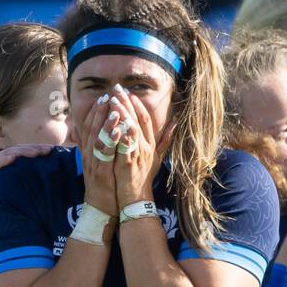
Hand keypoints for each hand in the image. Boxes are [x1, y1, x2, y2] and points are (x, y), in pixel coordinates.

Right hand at [0, 143, 54, 218]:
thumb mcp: (16, 190)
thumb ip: (27, 185)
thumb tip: (49, 187)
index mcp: (7, 165)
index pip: (22, 152)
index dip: (36, 149)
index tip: (52, 150)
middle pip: (17, 150)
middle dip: (33, 148)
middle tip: (48, 150)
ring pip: (6, 155)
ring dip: (22, 152)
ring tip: (36, 152)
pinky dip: (2, 161)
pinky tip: (12, 159)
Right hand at [81, 93, 119, 215]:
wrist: (101, 207)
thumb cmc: (104, 184)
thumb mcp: (99, 163)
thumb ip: (96, 148)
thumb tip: (93, 133)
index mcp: (90, 151)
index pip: (90, 126)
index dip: (95, 112)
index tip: (103, 97)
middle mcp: (89, 155)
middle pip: (92, 128)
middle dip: (99, 112)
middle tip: (107, 96)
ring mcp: (94, 163)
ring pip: (97, 139)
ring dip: (104, 123)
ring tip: (113, 109)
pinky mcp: (101, 173)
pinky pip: (105, 155)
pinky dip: (111, 141)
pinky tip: (118, 131)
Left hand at [109, 85, 170, 206]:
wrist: (137, 197)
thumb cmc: (144, 177)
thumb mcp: (157, 157)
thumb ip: (165, 140)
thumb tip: (175, 124)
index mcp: (150, 145)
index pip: (146, 120)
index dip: (138, 105)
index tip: (129, 93)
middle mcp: (146, 147)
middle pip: (138, 120)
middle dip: (128, 103)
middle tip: (118, 89)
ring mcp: (138, 154)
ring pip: (131, 129)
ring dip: (122, 113)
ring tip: (113, 100)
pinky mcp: (128, 162)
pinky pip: (124, 144)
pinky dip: (119, 131)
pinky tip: (111, 121)